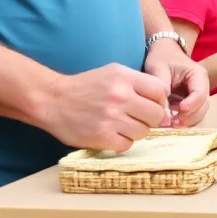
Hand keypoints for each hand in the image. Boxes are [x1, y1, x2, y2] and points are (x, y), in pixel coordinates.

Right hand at [35, 63, 170, 151]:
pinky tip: (112, 134)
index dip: (159, 100)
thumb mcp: (114, 72)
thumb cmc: (86, 86)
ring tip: (122, 125)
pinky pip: (127, 145)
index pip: (160, 92)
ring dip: (136, 131)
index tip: (150, 104)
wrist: (52, 100)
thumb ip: (139, 83)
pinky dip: (122, 142)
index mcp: (125, 77)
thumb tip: (164, 100)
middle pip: (157, 115)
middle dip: (150, 118)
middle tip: (138, 117)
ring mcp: (111, 118)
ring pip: (144, 132)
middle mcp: (120, 97)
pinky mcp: (102, 137)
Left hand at [144, 39, 210, 127]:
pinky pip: (192, 114)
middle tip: (172, 122)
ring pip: (199, 113)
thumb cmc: (161, 57)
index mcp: (198, 75)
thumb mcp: (158, 67)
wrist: (163, 52)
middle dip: (189, 116)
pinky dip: (183, 120)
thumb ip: (162, 87)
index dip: (191, 105)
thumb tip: (163, 109)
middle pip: (203, 107)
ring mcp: (197, 95)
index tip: (178, 110)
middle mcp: (202, 86)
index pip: (200, 94)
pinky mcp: (191, 102)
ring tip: (170, 123)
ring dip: (187, 121)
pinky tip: (171, 122)